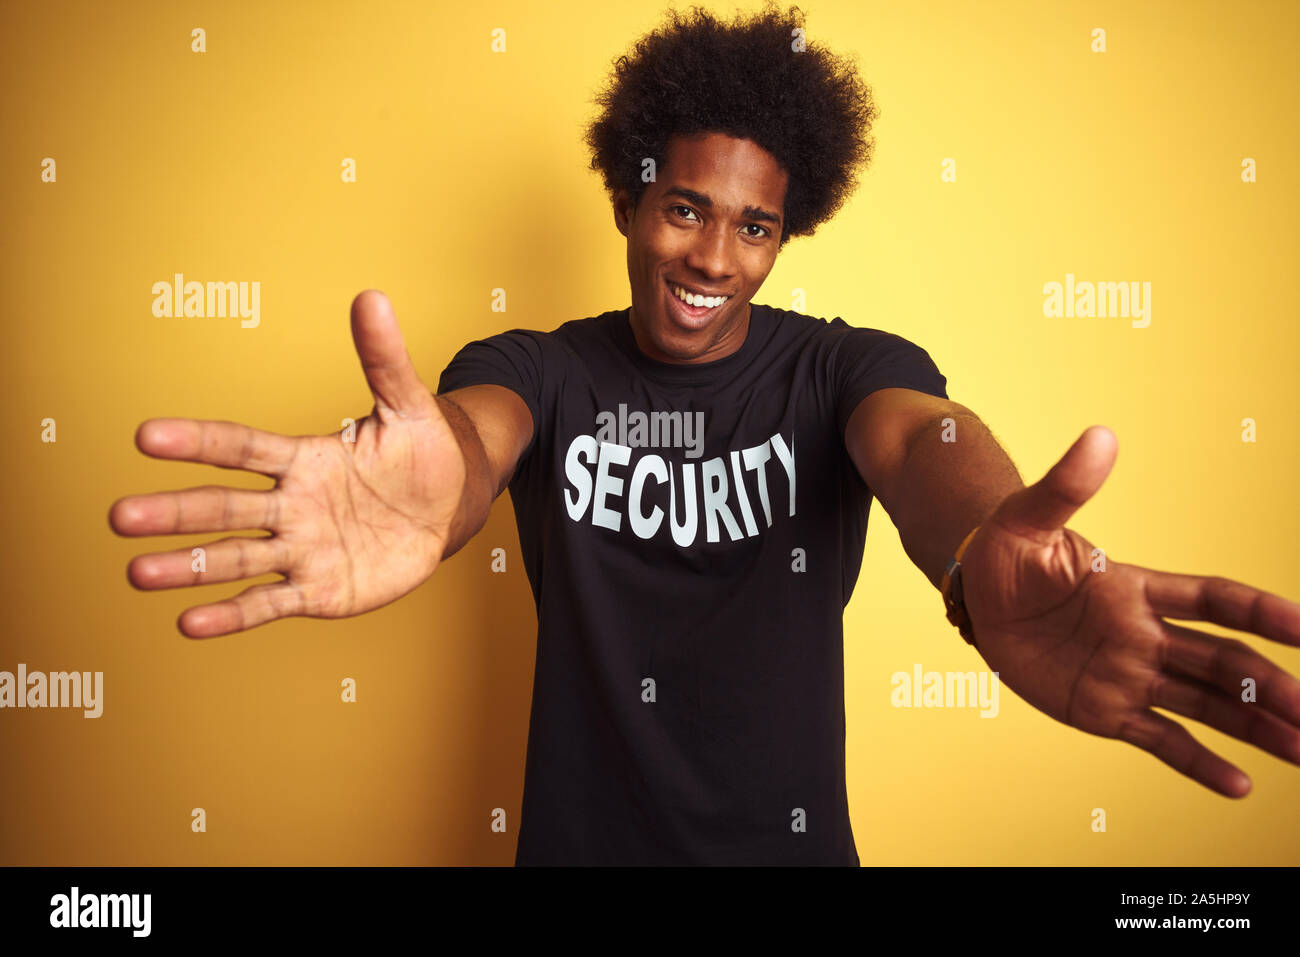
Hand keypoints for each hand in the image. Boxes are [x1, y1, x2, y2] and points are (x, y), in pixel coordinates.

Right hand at [110, 290, 464, 637]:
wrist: (447, 511)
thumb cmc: (422, 455)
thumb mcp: (409, 407)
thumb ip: (384, 360)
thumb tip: (372, 296)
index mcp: (305, 458)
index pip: (243, 446)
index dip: (199, 441)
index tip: (147, 436)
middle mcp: (291, 504)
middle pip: (225, 507)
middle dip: (174, 513)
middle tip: (119, 516)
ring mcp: (301, 549)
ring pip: (236, 558)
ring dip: (188, 567)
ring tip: (137, 573)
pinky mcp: (318, 591)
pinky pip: (270, 603)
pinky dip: (234, 615)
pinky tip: (190, 623)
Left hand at [960, 425, 1299, 796]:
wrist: (976, 594)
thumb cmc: (1005, 549)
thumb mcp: (1026, 518)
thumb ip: (1065, 486)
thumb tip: (1102, 436)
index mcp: (1133, 587)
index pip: (1211, 598)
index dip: (1259, 610)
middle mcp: (1144, 635)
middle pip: (1222, 662)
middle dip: (1270, 685)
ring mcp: (1128, 675)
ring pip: (1205, 704)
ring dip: (1255, 728)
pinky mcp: (1103, 710)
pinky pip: (1159, 738)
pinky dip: (1198, 762)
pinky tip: (1240, 786)